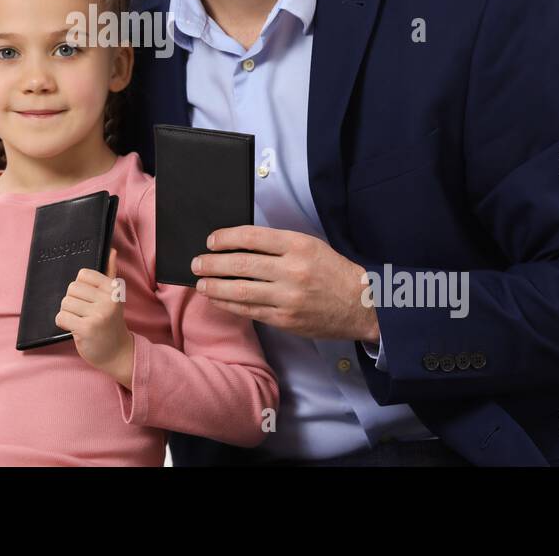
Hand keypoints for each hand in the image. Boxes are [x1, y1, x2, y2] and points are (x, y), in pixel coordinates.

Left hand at [56, 248, 133, 386]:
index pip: (83, 274)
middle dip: (72, 302)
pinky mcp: (86, 328)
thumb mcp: (113, 298)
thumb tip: (111, 250)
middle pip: (71, 289)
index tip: (89, 300)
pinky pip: (61, 317)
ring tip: (81, 321)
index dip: (81, 288)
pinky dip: (63, 323)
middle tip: (84, 313)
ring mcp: (98, 314)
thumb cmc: (111, 323)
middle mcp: (108, 300)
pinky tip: (75, 329)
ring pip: (65, 303)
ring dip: (68, 314)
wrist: (118, 353)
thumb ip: (110, 273)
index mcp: (114, 289)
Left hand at [191, 226, 379, 342]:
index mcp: (298, 246)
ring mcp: (288, 298)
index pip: (252, 237)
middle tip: (197, 262)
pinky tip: (218, 299)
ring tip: (200, 283)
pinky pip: (250, 311)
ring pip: (240, 291)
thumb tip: (239, 245)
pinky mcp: (285, 320)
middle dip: (212, 264)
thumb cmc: (332, 271)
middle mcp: (292, 271)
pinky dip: (229, 305)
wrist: (361, 305)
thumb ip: (277, 245)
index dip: (226, 238)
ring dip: (214, 286)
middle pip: (241, 265)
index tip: (211, 240)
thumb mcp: (309, 246)